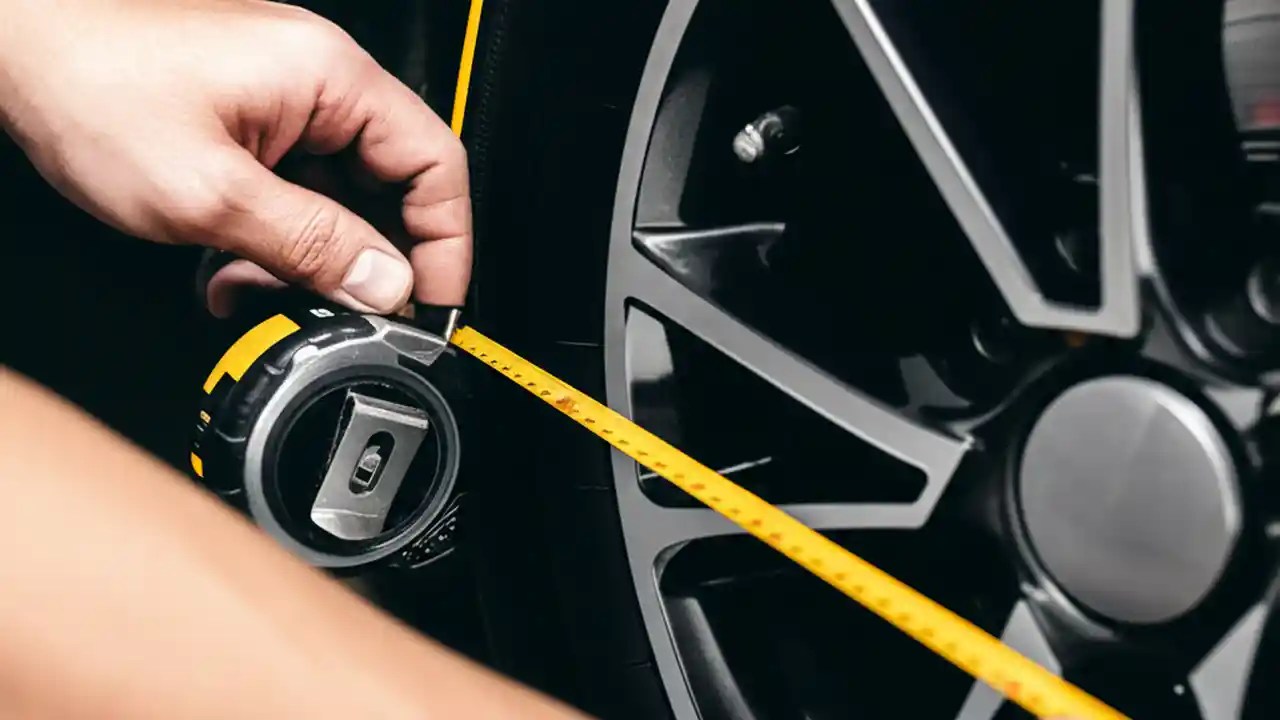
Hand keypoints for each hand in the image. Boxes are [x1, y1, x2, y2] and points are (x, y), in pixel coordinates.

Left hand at [0, 0, 470, 313]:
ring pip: (339, 198)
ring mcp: (284, 101)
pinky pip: (296, 190)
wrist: (9, 39)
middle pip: (391, 188)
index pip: (436, 165)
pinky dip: (274, 239)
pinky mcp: (251, 120)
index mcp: (331, 79)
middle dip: (364, 262)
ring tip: (255, 288)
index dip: (446, 244)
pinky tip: (232, 268)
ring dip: (308, 259)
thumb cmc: (88, 82)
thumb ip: (310, 245)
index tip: (432, 304)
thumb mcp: (211, 193)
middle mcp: (318, 83)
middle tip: (339, 313)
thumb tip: (385, 285)